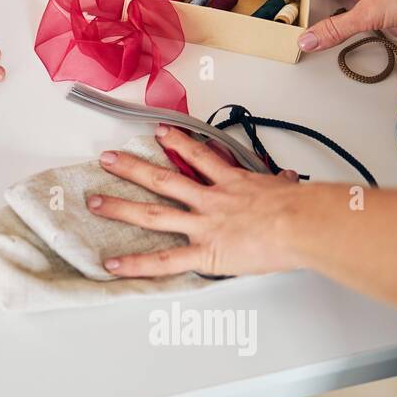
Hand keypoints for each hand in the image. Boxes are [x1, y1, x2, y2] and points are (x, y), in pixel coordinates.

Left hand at [85, 125, 325, 276]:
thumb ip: (280, 183)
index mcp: (232, 183)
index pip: (200, 157)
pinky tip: (113, 265)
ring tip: (94, 202)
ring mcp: (203, 225)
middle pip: (162, 180)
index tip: (163, 131)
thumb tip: (286, 180)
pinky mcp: (205, 252)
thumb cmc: (302, 207)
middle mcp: (210, 200)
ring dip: (121, 206)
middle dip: (132, 168)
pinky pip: (165, 260)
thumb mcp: (287, 187)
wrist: (301, 222)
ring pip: (153, 214)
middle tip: (107, 159)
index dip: (179, 142)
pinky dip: (137, 264)